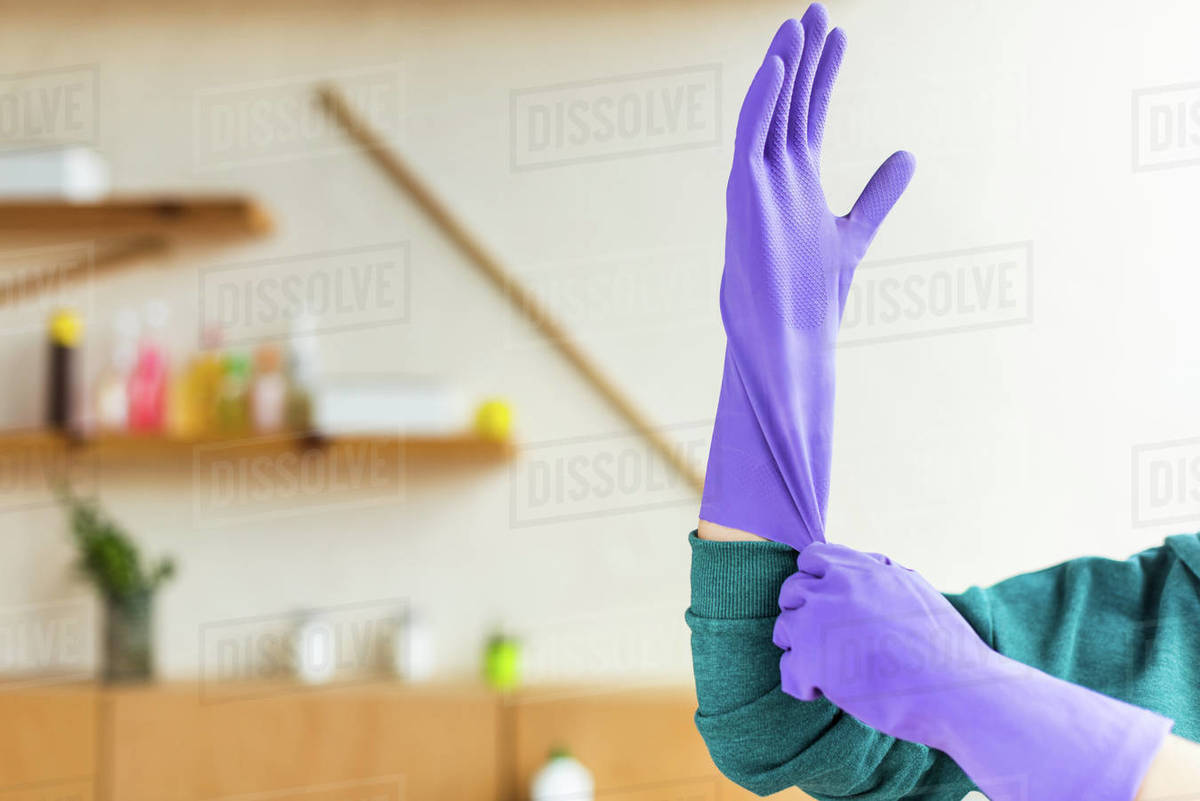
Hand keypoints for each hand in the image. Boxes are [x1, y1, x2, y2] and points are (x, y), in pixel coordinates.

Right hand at [700, 4, 914, 548]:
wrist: (785, 349)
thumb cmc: (809, 302)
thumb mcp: (853, 232)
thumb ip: (877, 194)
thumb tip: (909, 155)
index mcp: (794, 185)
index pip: (808, 116)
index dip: (824, 76)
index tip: (840, 36)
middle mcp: (772, 179)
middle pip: (790, 105)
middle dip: (804, 57)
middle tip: (816, 10)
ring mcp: (755, 188)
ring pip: (768, 114)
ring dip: (782, 68)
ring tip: (799, 23)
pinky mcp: (742, 201)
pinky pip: (750, 140)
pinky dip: (763, 101)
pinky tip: (780, 65)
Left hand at [772, 543, 1011, 733]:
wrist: (960, 691)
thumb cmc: (943, 644)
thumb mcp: (913, 587)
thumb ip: (877, 571)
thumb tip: (856, 562)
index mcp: (857, 569)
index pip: (810, 558)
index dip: (817, 581)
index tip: (830, 604)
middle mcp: (832, 589)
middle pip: (790, 592)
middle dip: (805, 615)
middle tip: (831, 641)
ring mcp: (817, 626)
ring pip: (784, 630)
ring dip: (803, 649)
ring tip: (836, 668)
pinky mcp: (812, 665)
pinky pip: (788, 673)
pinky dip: (805, 686)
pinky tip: (830, 692)